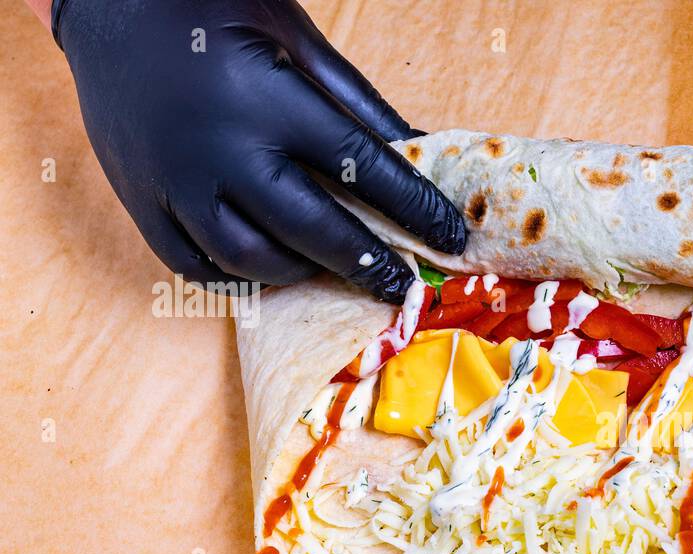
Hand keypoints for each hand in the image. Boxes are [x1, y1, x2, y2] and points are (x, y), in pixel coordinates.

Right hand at [53, 0, 464, 302]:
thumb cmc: (214, 8)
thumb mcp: (297, 38)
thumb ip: (358, 103)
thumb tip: (419, 152)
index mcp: (267, 97)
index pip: (361, 169)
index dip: (414, 209)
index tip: (450, 237)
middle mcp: (219, 147)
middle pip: (309, 229)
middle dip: (366, 262)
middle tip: (402, 283)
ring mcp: (172, 179)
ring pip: (249, 258)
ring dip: (302, 272)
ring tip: (334, 267)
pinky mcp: (138, 198)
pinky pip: (192, 264)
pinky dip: (238, 277)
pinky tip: (270, 269)